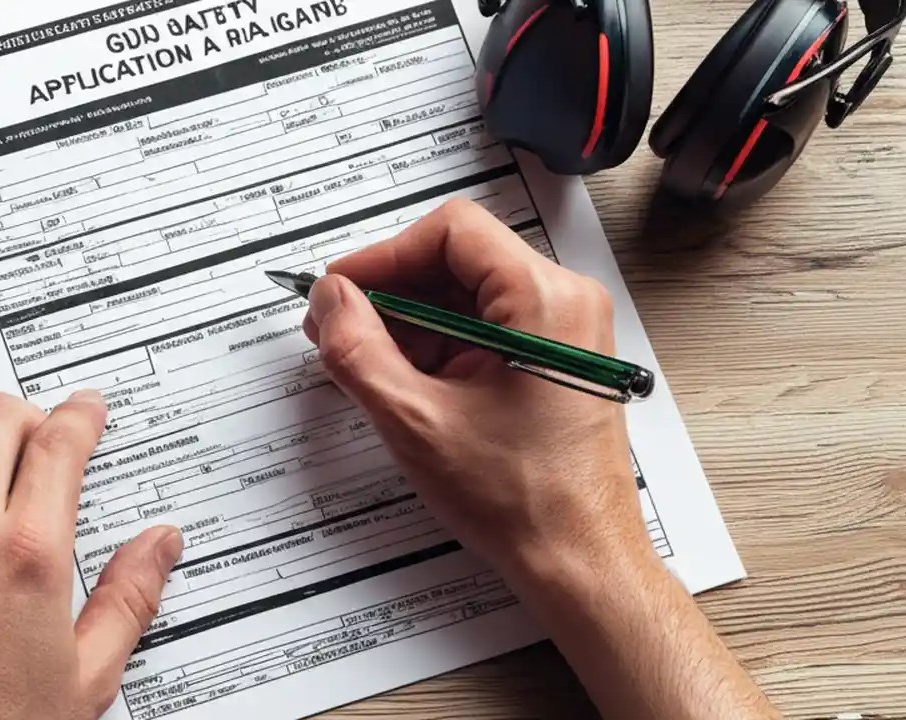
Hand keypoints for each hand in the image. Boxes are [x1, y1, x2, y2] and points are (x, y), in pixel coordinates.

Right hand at [305, 198, 779, 718]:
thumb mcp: (415, 420)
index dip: (383, 255)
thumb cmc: (525, 501)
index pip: (451, 231)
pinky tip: (403, 381)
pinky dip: (438, 347)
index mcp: (544, 300)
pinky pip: (484, 328)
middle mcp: (564, 304)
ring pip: (466, 296)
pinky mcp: (552, 360)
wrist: (577, 559)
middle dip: (391, 291)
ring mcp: (561, 332)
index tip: (342, 288)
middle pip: (457, 260)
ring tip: (365, 362)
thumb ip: (357, 349)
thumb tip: (329, 302)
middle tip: (339, 325)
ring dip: (410, 322)